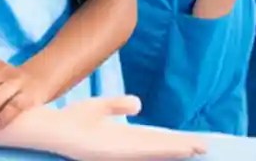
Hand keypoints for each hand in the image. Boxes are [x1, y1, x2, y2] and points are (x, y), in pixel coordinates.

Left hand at [55, 96, 207, 159]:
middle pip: (157, 147)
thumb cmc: (71, 120)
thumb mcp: (98, 108)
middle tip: (205, 147)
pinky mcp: (110, 152)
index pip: (153, 140)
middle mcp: (123, 148)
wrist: (51, 127)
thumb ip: (117, 105)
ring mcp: (118, 152)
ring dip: (174, 148)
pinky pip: (139, 149)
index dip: (173, 141)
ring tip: (196, 147)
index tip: (194, 142)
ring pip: (153, 150)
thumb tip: (139, 104)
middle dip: (180, 147)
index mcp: (122, 139)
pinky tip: (169, 145)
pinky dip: (157, 148)